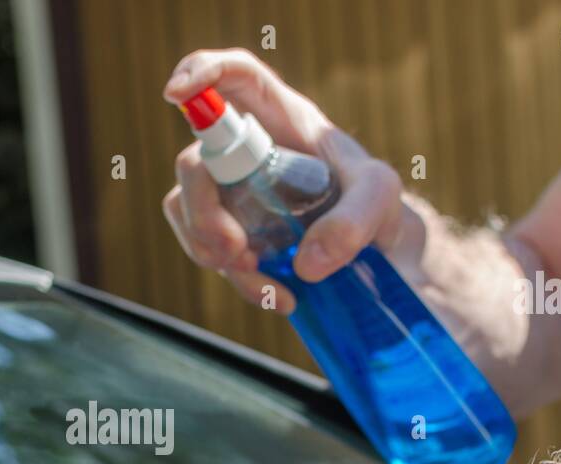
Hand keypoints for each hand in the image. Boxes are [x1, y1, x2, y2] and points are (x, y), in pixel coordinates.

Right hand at [162, 48, 408, 311]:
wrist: (378, 252)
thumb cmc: (378, 204)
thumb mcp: (382, 199)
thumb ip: (355, 221)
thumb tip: (306, 263)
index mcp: (283, 120)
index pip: (236, 79)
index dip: (201, 72)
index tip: (178, 93)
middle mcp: (247, 152)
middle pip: (194, 161)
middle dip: (201, 209)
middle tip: (235, 248)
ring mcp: (232, 194)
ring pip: (184, 209)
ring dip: (208, 247)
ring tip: (259, 274)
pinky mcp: (232, 234)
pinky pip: (206, 251)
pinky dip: (238, 280)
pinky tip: (278, 295)